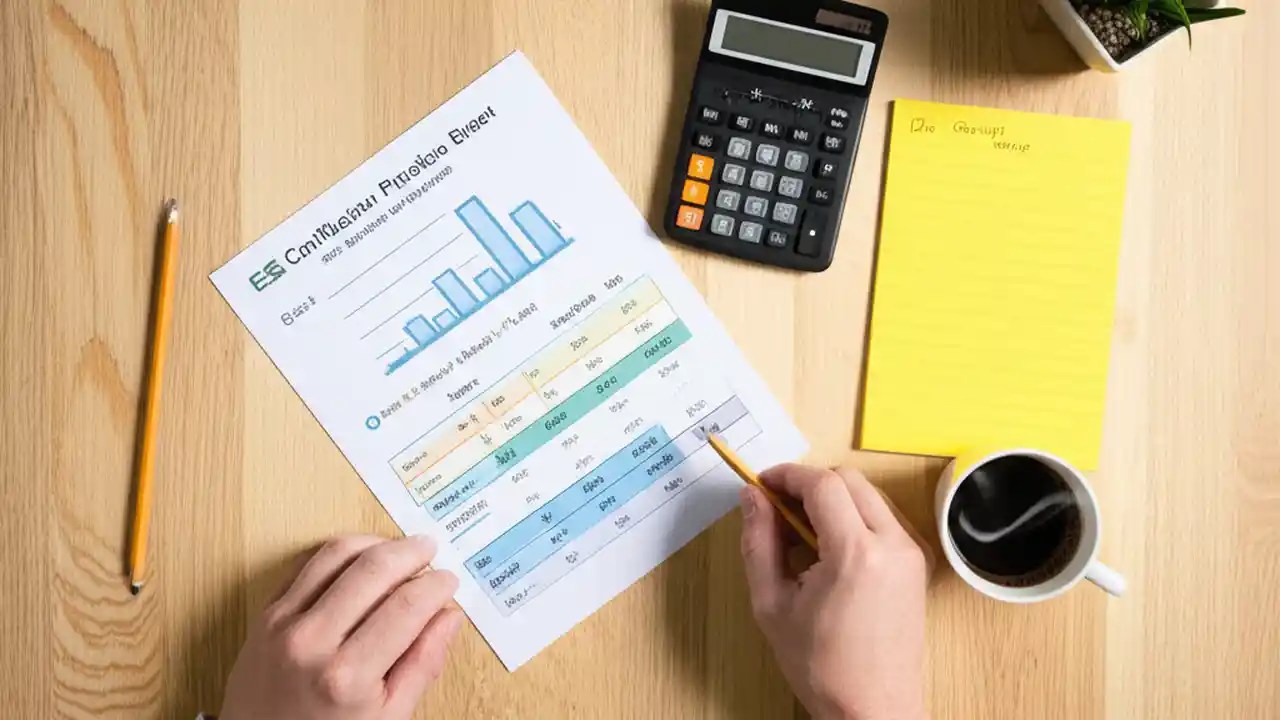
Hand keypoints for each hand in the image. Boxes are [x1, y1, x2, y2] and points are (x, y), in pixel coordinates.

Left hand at [219, 534, 463, 719]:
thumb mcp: (386, 719)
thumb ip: (422, 666)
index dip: (436, 585)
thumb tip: (449, 616)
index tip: (449, 581)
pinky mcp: (265, 613)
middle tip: (430, 550)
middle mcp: (313, 641)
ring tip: (398, 551)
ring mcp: (283, 623)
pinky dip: (338, 553)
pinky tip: (359, 560)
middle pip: (374, 568)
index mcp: (348, 676)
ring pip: (337, 553)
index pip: (407, 606)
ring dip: (375, 543)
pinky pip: (305, 563)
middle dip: (411, 552)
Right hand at [740, 465, 929, 719]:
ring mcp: (911, 553)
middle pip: (849, 480)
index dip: (788, 475)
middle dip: (809, 484)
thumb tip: (752, 496)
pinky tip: (828, 551)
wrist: (873, 709)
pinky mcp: (916, 565)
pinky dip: (852, 518)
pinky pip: (882, 520)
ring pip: (868, 496)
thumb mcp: (772, 604)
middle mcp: (893, 544)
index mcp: (856, 554)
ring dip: (832, 500)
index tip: (762, 483)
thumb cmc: (820, 666)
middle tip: (777, 507)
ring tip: (801, 534)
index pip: (823, 484)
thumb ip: (758, 542)